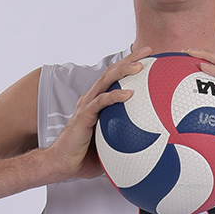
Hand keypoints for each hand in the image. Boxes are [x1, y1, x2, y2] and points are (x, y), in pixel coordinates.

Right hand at [45, 46, 153, 178]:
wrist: (62, 162)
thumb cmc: (85, 154)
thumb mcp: (111, 143)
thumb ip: (126, 136)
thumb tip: (152, 144)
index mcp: (98, 101)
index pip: (115, 77)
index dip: (130, 64)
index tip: (148, 57)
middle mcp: (92, 98)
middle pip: (112, 72)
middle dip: (130, 59)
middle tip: (148, 51)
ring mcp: (87, 105)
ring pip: (106, 81)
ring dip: (123, 71)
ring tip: (140, 66)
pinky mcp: (84, 116)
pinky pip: (101, 102)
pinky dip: (115, 96)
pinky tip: (128, 94)